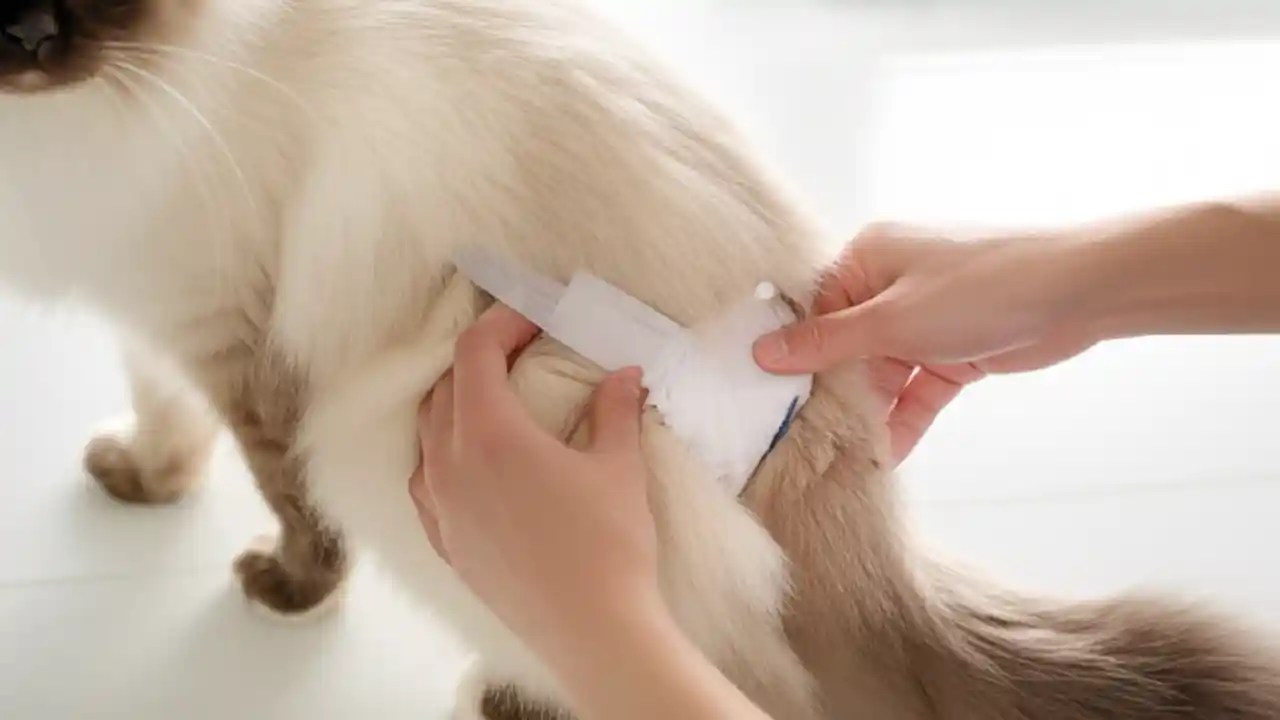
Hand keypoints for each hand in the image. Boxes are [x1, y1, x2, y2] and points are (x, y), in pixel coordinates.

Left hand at [408, 305, 660, 663]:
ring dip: (456, 404)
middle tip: (522, 351)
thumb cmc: (609, 544)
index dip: (502, 323)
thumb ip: (615, 410)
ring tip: (495, 400)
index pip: (475, 352)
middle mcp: (450, 464)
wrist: (593, 630)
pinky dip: (443, 454)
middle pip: (446, 387)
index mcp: (490, 434)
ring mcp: (440, 507)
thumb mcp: (619, 466)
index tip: (534, 319)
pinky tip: (472, 462)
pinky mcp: (444, 542)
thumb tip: (624, 376)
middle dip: (481, 359)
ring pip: (427, 434)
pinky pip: (425, 481)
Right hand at [754, 223, 1098, 462]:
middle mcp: (891, 285)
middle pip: (846, 347)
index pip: (814, 311)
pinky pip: (917, 390)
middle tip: (802, 440)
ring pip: (882, 374)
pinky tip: (887, 457)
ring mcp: (924, 320)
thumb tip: (762, 351)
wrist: (1080, 292)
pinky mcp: (954, 351)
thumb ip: (828, 343)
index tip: (768, 400)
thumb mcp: (893, 319)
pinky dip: (905, 419)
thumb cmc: (982, 287)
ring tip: (840, 457)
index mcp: (867, 258)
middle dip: (832, 394)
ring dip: (869, 413)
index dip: (794, 356)